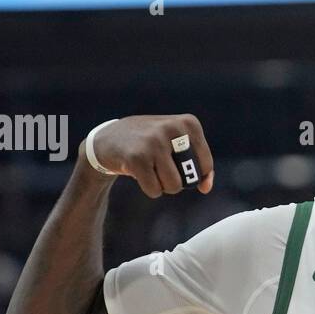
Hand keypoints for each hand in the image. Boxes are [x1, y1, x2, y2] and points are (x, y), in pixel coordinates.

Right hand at [83, 114, 214, 196]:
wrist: (108, 139)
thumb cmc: (150, 144)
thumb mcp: (177, 144)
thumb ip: (198, 164)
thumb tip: (205, 188)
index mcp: (188, 123)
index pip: (206, 164)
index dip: (195, 175)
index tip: (178, 166)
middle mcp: (172, 128)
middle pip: (190, 178)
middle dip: (177, 180)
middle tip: (160, 166)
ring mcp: (154, 142)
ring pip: (173, 186)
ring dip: (163, 186)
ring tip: (151, 169)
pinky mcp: (137, 157)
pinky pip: (155, 190)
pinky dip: (150, 189)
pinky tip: (139, 173)